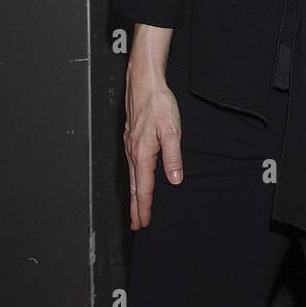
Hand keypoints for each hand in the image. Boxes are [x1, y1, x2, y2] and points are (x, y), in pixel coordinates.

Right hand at [123, 47, 182, 229]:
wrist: (144, 82)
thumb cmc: (158, 103)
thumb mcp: (171, 130)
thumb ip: (173, 156)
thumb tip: (174, 179)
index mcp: (143, 153)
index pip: (144, 187)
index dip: (144, 206)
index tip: (143, 222)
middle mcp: (133, 151)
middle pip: (135, 186)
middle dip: (135, 207)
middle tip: (136, 224)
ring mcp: (130, 144)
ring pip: (132, 176)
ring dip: (134, 195)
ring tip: (135, 208)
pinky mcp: (131, 138)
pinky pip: (132, 165)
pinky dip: (134, 179)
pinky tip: (137, 179)